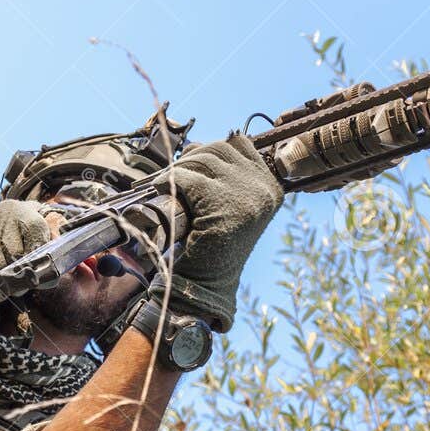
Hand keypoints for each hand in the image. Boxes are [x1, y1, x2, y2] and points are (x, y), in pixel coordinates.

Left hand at [164, 134, 283, 330]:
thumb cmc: (214, 249)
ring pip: (203, 159)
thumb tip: (198, 144)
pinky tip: (158, 189)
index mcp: (271, 188)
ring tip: (164, 183)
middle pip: (220, 148)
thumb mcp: (230, 207)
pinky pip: (187, 178)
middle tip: (172, 174)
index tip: (192, 162)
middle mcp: (264, 188)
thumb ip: (227, 177)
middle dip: (191, 157)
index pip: (241, 145)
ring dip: (178, 168)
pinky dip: (168, 181)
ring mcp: (246, 194)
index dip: (212, 149)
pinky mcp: (223, 203)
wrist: (206, 286)